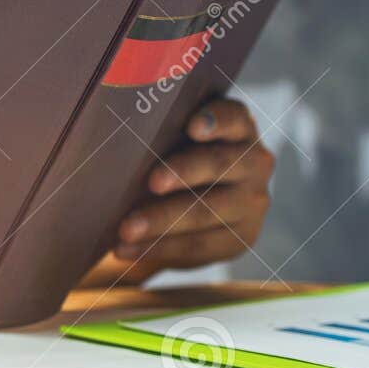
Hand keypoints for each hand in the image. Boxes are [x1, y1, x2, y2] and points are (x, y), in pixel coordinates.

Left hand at [109, 97, 273, 275]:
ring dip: (162, 220)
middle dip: (183, 172)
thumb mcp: (174, 142)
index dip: (216, 120)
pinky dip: (158, 248)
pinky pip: (198, 245)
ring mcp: (252, 202)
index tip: (192, 127)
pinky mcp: (240, 238)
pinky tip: (126, 249)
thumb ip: (162, 134)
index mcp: (239, 129)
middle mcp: (254, 162)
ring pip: (206, 211)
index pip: (234, 117)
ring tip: (126, 228)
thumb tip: (114, 142)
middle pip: (218, 164)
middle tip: (152, 182)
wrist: (192, 212)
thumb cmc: (173, 161)